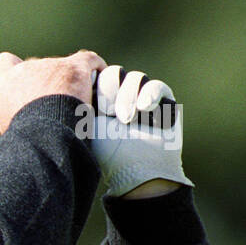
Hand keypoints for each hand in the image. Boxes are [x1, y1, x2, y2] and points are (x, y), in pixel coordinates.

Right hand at [0, 49, 104, 135]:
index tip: (25, 83)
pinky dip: (95, 68)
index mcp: (6, 83)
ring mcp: (52, 66)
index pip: (5, 63)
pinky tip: (101, 78)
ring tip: (79, 105)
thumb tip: (23, 122)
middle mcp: (27, 69)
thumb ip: (15, 114)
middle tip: (57, 105)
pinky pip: (89, 61)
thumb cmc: (26, 137)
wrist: (44, 135)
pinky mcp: (74, 68)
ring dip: (71, 83)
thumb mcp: (11, 127)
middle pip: (39, 69)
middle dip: (48, 83)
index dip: (15, 70)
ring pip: (65, 69)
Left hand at [85, 66, 192, 196]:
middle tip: (106, 113)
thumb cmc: (107, 153)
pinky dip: (150, 94)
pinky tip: (144, 108)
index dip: (93, 85)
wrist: (137, 171)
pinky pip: (157, 86)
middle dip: (109, 90)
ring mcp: (141, 98)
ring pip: (135, 77)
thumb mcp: (87, 125)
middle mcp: (120, 97)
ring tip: (125, 119)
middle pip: (114, 73)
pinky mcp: (163, 103)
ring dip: (128, 97)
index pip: (94, 75)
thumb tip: (83, 73)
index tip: (91, 106)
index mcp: (97, 101)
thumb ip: (82, 99)